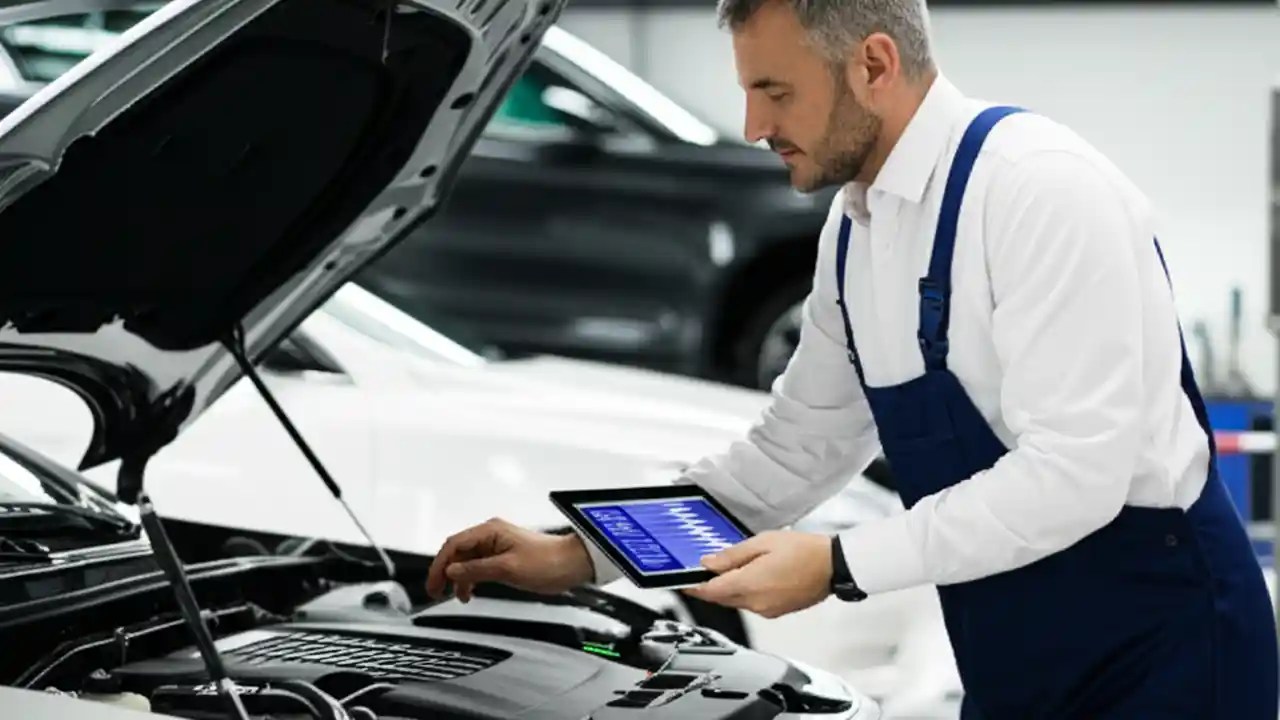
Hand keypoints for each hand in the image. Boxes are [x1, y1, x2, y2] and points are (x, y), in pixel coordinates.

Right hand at [426, 518, 593, 601]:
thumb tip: (451, 571)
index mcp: (490, 531)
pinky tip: (471, 591)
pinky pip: (480, 565)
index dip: (439, 565)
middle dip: (445, 571)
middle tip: (437, 592)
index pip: (454, 545)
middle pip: (458, 552)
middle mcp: (491, 535)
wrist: (573, 564)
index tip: (433, 584)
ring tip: (458, 596)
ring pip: (468, 560)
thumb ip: (476, 570)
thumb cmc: (546, 562)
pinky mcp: (504, 556)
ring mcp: (498, 545)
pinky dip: (472, 578)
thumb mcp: (507, 568)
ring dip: (459, 577)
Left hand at [683, 530, 832, 618]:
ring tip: (728, 571)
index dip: (693, 588)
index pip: (710, 591)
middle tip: (701, 573)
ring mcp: (767, 610)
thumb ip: (732, 555)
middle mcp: (755, 602)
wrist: (833, 565)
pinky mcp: (777, 611)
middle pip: (721, 598)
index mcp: (748, 584)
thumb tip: (709, 563)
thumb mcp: (762, 542)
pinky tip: (750, 578)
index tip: (682, 582)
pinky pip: (752, 604)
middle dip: (709, 588)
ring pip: (736, 602)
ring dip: (728, 590)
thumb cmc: (802, 550)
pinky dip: (745, 594)